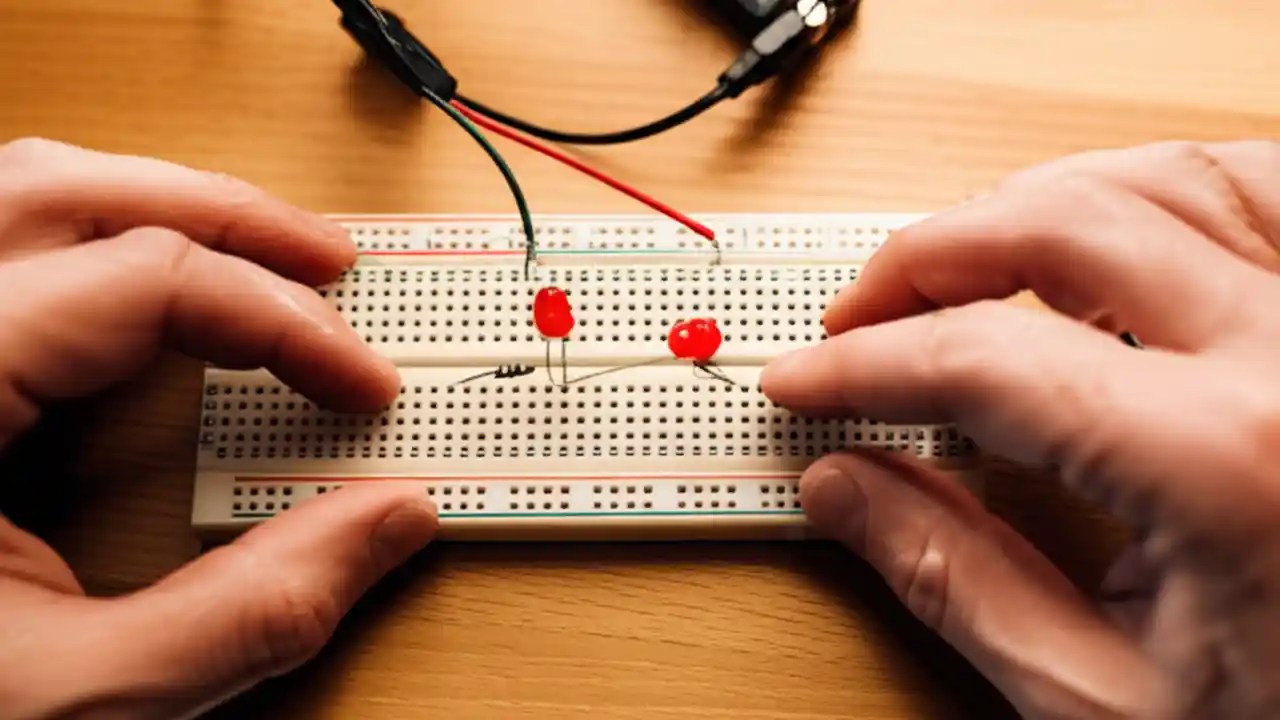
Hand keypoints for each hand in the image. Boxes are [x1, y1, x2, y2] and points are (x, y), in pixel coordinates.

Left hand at [0, 139, 436, 717]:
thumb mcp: (83, 694)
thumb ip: (249, 610)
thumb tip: (386, 520)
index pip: (138, 281)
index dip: (278, 321)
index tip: (360, 381)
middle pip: (66, 195)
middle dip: (222, 217)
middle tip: (327, 262)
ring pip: (27, 203)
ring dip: (158, 212)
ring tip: (259, 255)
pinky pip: (15, 264)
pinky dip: (106, 256)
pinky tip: (165, 302)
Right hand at [763, 141, 1279, 718]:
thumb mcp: (1111, 699)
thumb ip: (959, 581)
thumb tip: (846, 493)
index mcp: (1227, 460)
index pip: (986, 359)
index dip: (867, 364)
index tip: (811, 378)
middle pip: (1065, 224)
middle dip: (931, 254)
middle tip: (864, 311)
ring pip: (1168, 176)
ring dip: (1041, 200)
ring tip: (965, 255)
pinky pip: (1262, 189)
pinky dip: (1163, 190)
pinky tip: (1108, 231)